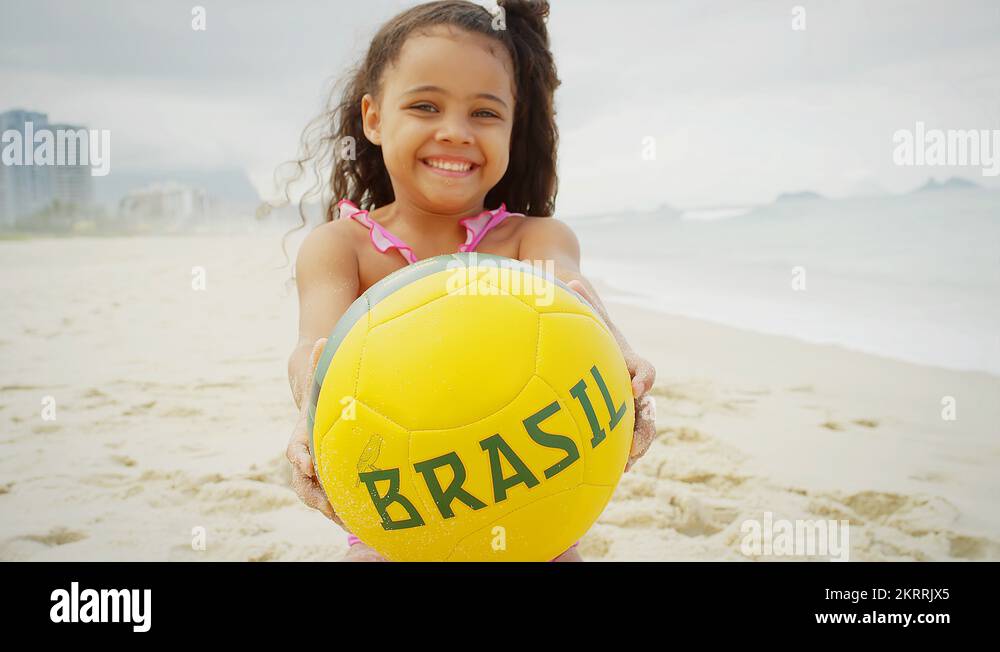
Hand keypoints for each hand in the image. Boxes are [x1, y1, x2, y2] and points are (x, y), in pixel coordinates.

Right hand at [286, 338, 344, 525]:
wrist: (317, 401)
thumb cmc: (322, 387)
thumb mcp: (321, 373)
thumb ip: (320, 360)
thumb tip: (323, 339)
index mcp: (302, 433)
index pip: (295, 449)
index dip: (300, 457)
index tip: (307, 464)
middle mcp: (305, 456)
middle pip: (302, 482)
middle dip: (316, 496)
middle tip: (332, 508)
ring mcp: (316, 470)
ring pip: (317, 495)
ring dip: (331, 510)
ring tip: (350, 522)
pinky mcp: (330, 478)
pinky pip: (333, 498)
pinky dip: (344, 511)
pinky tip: (364, 523)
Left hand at [566, 279, 656, 472]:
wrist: (590, 350)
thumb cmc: (586, 332)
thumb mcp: (585, 319)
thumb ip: (583, 304)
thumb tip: (570, 280)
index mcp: (628, 364)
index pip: (645, 372)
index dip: (642, 379)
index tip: (635, 387)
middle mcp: (633, 389)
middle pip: (649, 411)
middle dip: (645, 428)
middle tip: (633, 443)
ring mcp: (628, 409)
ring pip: (642, 432)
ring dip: (636, 447)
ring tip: (625, 463)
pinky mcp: (618, 424)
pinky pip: (626, 443)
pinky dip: (624, 456)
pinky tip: (614, 470)